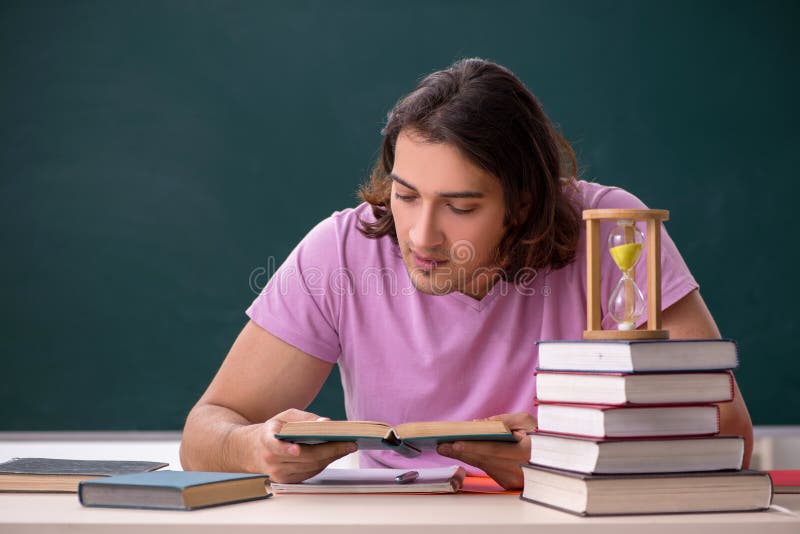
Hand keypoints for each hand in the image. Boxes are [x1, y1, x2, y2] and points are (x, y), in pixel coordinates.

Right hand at [242, 408, 356, 482]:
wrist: (253, 450)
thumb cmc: (273, 429)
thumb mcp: (285, 417)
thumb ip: (305, 418)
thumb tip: (326, 422)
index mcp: (266, 440)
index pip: (275, 447)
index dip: (286, 449)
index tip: (297, 449)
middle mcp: (271, 460)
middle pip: (304, 458)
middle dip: (330, 451)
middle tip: (349, 443)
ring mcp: (278, 474)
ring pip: (311, 467)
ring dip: (331, 457)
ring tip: (347, 447)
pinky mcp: (286, 481)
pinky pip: (310, 473)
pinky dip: (324, 463)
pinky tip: (335, 454)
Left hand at [436, 412, 535, 489]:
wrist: (554, 460)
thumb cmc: (542, 437)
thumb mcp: (528, 422)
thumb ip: (504, 421)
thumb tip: (481, 424)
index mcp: (526, 454)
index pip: (494, 450)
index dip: (474, 447)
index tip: (455, 443)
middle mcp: (519, 471)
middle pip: (484, 460)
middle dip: (461, 452)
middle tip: (442, 445)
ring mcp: (512, 480)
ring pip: (484, 465)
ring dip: (465, 456)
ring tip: (447, 447)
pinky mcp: (508, 483)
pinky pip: (489, 469)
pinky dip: (476, 460)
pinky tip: (462, 452)